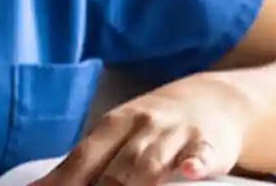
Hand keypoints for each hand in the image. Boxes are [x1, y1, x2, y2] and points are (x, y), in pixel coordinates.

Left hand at [30, 74, 250, 185]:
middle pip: (115, 167)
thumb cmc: (154, 125)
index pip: (82, 159)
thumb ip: (91, 160)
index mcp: (114, 125)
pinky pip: (202, 154)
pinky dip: (195, 162)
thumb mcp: (120, 133)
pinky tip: (190, 171)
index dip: (62, 183)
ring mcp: (175, 134)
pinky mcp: (209, 143)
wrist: (213, 98)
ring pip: (151, 163)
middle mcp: (141, 127)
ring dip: (136, 182)